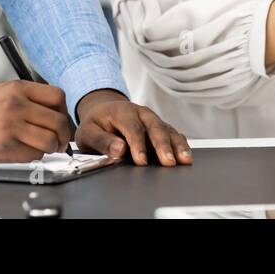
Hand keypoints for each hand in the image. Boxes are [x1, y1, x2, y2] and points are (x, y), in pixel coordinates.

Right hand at [0, 80, 72, 161]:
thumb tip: (55, 113)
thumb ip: (28, 98)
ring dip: (50, 148)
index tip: (60, 118)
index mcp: (16, 88)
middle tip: (59, 140)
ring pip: (49, 141)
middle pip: (58, 121)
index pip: (57, 96)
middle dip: (62, 135)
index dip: (63, 110)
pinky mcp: (3, 148)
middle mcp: (15, 105)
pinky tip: (24, 152)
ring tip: (43, 148)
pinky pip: (32, 156)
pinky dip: (33, 157)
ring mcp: (10, 127)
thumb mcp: (1, 92)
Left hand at [75, 89, 192, 166]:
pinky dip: (181, 144)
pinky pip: (173, 133)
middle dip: (163, 145)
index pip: (132, 128)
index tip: (141, 161)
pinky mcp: (160, 127)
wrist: (103, 111)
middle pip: (155, 127)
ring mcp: (152, 119)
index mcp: (121, 112)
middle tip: (168, 162)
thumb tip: (119, 149)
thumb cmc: (96, 125)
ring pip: (168, 130)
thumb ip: (102, 141)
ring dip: (177, 145)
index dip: (137, 144)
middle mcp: (141, 113)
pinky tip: (186, 155)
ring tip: (184, 160)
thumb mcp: (88, 132)